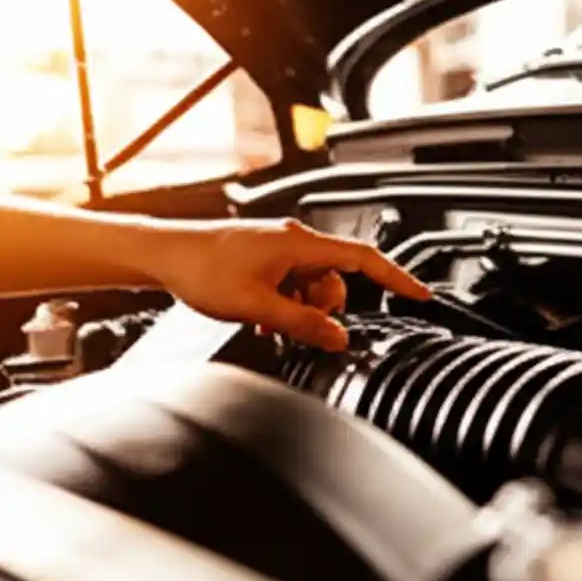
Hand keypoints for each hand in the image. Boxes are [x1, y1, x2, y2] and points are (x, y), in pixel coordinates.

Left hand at [151, 218, 429, 350]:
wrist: (162, 254)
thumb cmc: (200, 268)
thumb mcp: (256, 306)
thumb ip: (303, 324)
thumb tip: (337, 338)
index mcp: (301, 245)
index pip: (365, 260)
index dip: (397, 279)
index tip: (420, 294)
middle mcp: (296, 242)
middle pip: (338, 281)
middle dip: (325, 309)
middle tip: (297, 325)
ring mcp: (281, 249)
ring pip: (315, 287)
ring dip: (301, 309)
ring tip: (269, 321)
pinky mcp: (267, 258)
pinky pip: (295, 285)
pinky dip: (287, 304)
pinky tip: (262, 315)